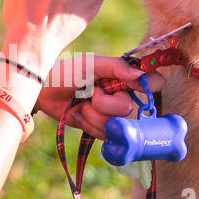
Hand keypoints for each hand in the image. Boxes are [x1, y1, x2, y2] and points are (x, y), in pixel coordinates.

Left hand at [34, 55, 165, 139]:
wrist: (45, 91)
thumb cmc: (67, 72)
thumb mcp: (91, 64)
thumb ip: (116, 67)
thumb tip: (140, 74)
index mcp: (125, 76)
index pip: (153, 82)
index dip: (149, 86)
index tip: (137, 86)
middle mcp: (123, 94)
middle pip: (129, 107)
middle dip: (105, 102)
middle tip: (90, 92)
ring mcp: (113, 113)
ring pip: (116, 123)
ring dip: (94, 114)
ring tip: (81, 103)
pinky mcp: (103, 128)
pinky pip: (106, 133)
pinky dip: (89, 124)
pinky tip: (79, 114)